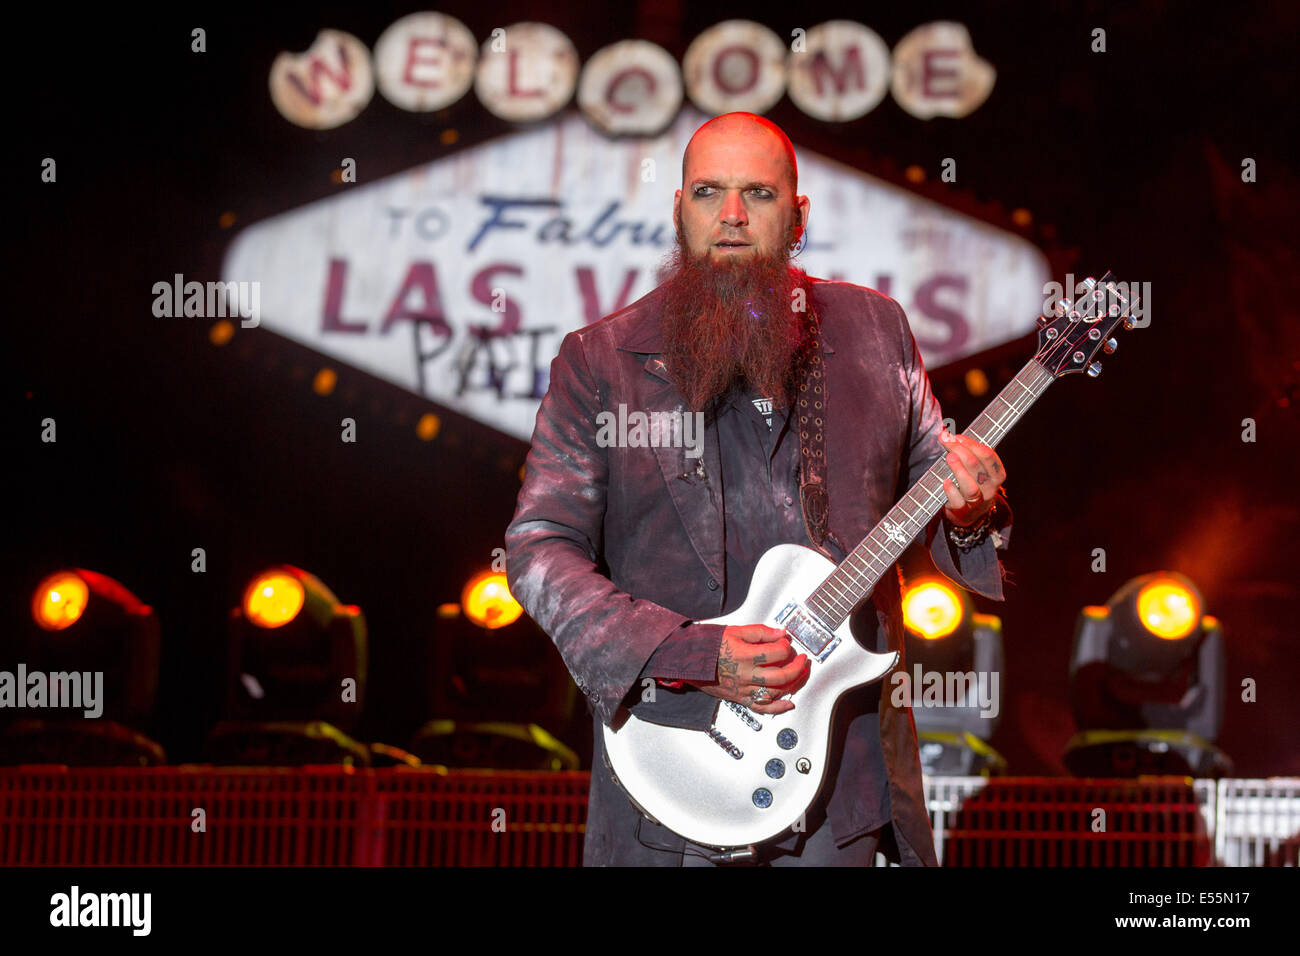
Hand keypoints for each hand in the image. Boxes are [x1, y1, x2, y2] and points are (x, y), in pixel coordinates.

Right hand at [686, 624, 809, 713]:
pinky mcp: (739, 698)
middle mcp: (745, 675)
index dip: (786, 646)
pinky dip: (778, 707)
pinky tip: (789, 703)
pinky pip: (762, 707)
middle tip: (802, 660)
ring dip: (793, 684)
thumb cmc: (707, 644)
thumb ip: (761, 632)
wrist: (687, 659)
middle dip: (797, 667)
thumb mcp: (735, 630)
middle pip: (782, 675)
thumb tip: (780, 633)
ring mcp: (743, 689)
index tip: (786, 642)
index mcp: (744, 655)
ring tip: (800, 675)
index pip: (777, 652)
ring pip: (775, 692)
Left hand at [938, 429, 1006, 526]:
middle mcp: (989, 488)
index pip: (988, 456)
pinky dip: (951, 490)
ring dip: (958, 470)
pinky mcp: (962, 510)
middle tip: (946, 440)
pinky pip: (958, 501)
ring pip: (971, 487)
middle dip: (960, 450)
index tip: (957, 436)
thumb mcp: (976, 467)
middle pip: (976, 467)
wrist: (970, 513)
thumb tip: (945, 432)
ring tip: (949, 457)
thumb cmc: (971, 482)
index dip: (972, 444)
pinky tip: (945, 480)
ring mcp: (976, 501)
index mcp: (997, 474)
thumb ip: (967, 451)